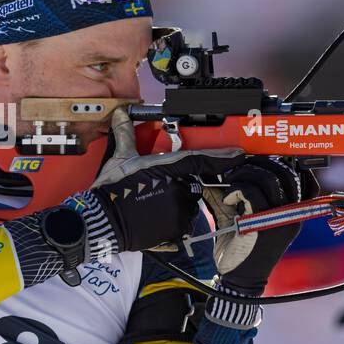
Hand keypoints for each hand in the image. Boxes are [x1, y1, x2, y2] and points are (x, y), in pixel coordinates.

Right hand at [90, 107, 243, 252]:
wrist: (104, 222)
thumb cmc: (112, 190)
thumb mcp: (120, 159)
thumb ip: (127, 136)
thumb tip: (121, 114)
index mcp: (169, 167)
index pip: (202, 160)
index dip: (223, 157)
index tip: (239, 154)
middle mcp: (180, 188)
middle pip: (193, 184)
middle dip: (180, 186)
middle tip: (157, 190)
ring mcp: (180, 210)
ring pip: (189, 205)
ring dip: (178, 204)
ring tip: (153, 205)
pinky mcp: (177, 229)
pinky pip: (184, 223)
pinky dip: (174, 221)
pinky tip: (155, 218)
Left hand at [202, 157, 317, 294]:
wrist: (240, 280)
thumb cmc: (245, 250)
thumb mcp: (253, 221)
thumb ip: (248, 196)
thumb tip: (231, 168)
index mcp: (295, 214)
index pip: (306, 181)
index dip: (286, 165)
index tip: (263, 163)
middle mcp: (293, 216)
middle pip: (285, 173)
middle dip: (259, 164)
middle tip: (240, 169)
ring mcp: (279, 220)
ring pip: (267, 180)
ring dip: (244, 175)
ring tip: (231, 183)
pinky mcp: (261, 224)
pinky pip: (250, 193)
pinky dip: (235, 190)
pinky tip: (228, 200)